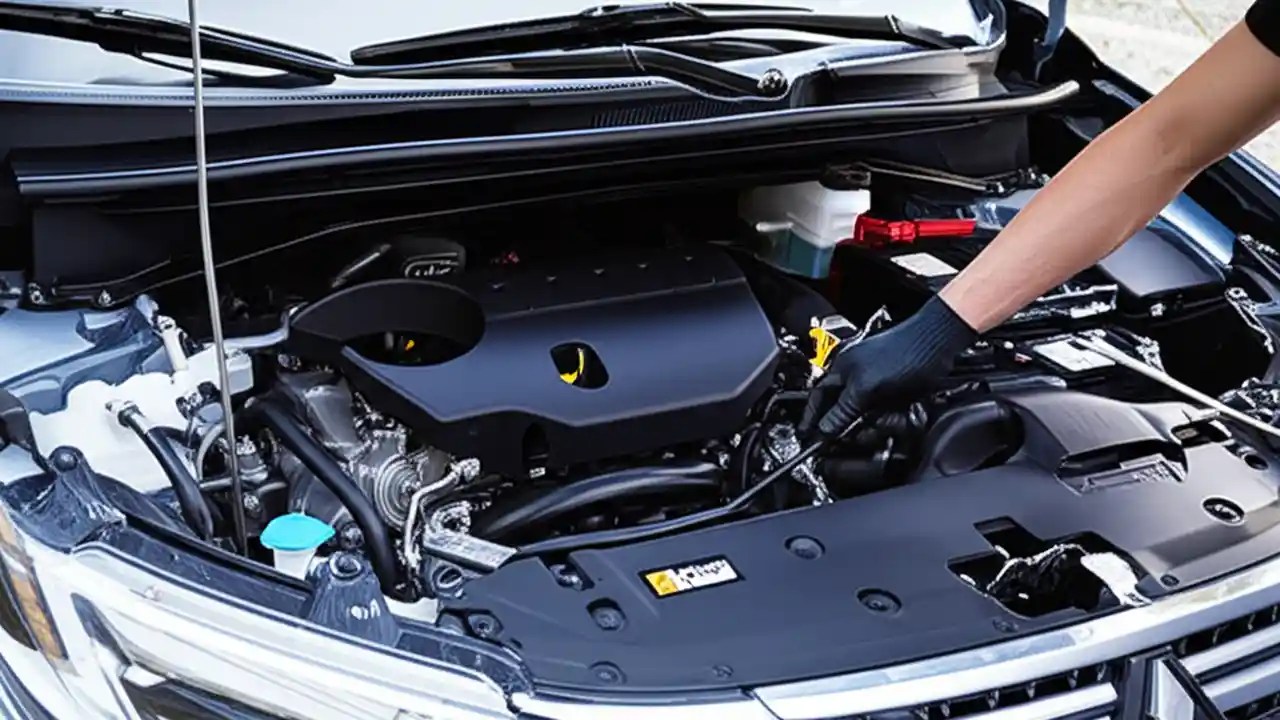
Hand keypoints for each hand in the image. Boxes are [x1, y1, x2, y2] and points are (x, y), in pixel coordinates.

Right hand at [801, 297, 977, 437]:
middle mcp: (857, 374)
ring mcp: (877, 381)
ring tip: (891, 420)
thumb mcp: (866, 387)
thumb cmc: (904, 352)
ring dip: (880, 421)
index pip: (819, 397)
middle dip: (854, 423)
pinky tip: (902, 415)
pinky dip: (895, 417)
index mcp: (842, 369)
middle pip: (845, 410)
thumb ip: (844, 410)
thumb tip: (824, 429)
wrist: (938, 342)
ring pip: (868, 414)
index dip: (812, 417)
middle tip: (858, 434)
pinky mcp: (896, 388)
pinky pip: (888, 411)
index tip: (807, 434)